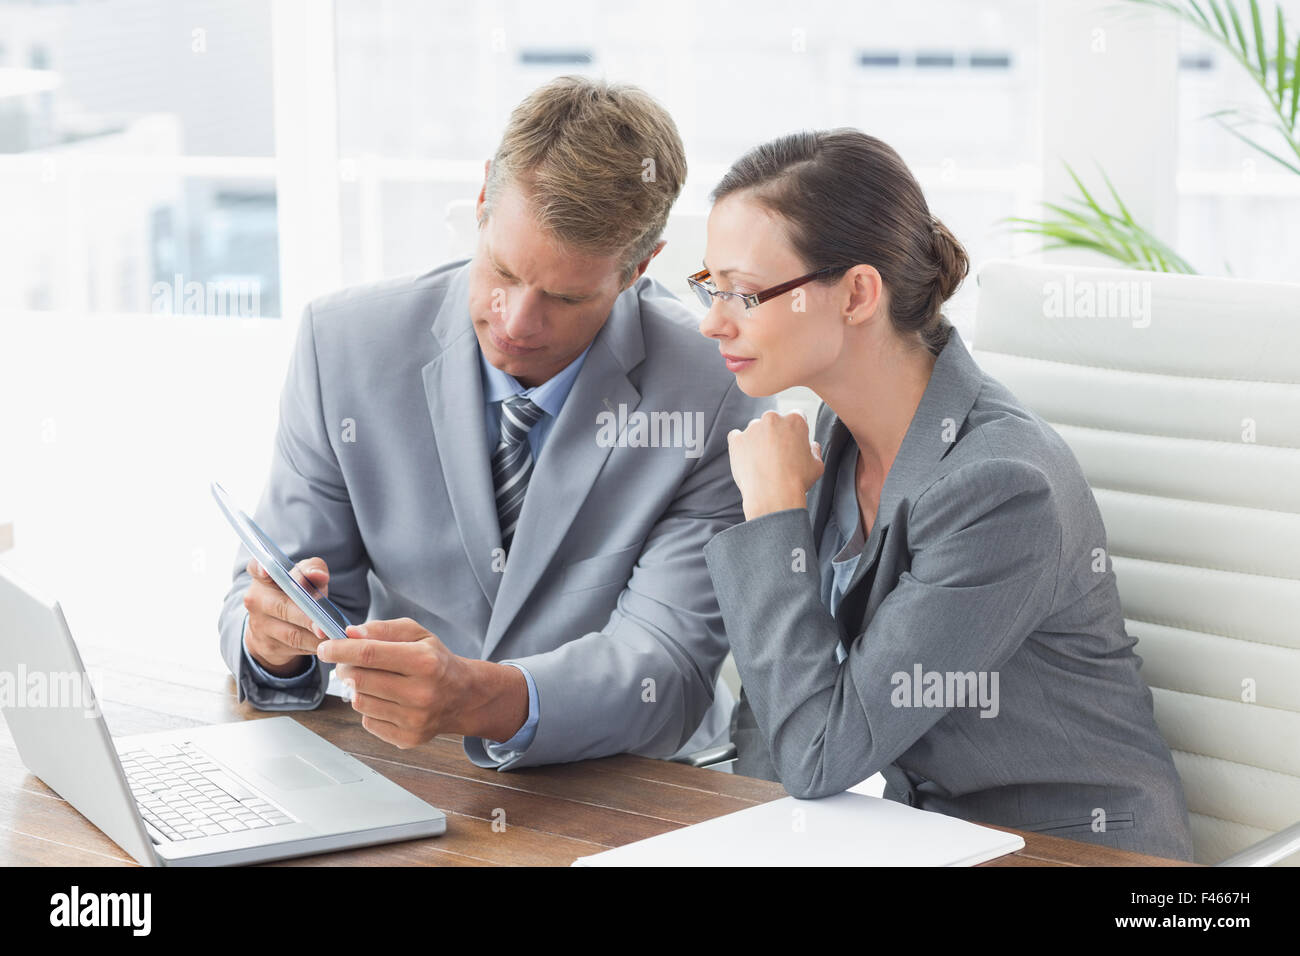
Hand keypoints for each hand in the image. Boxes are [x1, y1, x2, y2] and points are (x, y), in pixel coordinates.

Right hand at [242, 557, 329, 676]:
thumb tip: (319, 575)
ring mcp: (259, 625)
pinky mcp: (268, 646)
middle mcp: (256, 599)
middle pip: (282, 607)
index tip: (266, 570)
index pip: (256, 568)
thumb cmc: (295, 594)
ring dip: (314, 636)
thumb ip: (312, 570)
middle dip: (306, 617)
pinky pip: (296, 648)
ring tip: (331, 635)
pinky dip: (314, 646)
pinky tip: (326, 644)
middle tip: (324, 626)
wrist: (275, 628)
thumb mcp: (304, 578)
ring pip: (291, 633)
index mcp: (263, 577)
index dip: (260, 568)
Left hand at [314, 618, 528, 749]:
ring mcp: (415, 719)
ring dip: (358, 689)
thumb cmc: (436, 661)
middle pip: (360, 680)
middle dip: (345, 668)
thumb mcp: (417, 634)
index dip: (341, 650)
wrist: (462, 697)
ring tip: (373, 681)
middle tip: (347, 663)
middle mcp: (422, 693)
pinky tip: (385, 700)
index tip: (325, 647)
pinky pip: (368, 722)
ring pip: (360, 702)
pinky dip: (370, 709)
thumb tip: (350, 633)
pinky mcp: (408, 738)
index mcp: (425, 662)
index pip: (370, 654)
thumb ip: (382, 629)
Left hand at [727, 410, 824, 519]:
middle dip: (776, 434)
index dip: (795, 431)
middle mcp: (773, 418)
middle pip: (774, 421)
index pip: (796, 416)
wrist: (773, 496)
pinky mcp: (736, 440)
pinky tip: (747, 459)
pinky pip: (736, 437)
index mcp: (795, 420)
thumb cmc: (798, 481)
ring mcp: (752, 428)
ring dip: (758, 440)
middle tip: (777, 456)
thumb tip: (812, 445)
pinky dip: (741, 445)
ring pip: (755, 430)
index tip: (793, 444)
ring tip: (762, 462)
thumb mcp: (817, 465)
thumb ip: (815, 450)